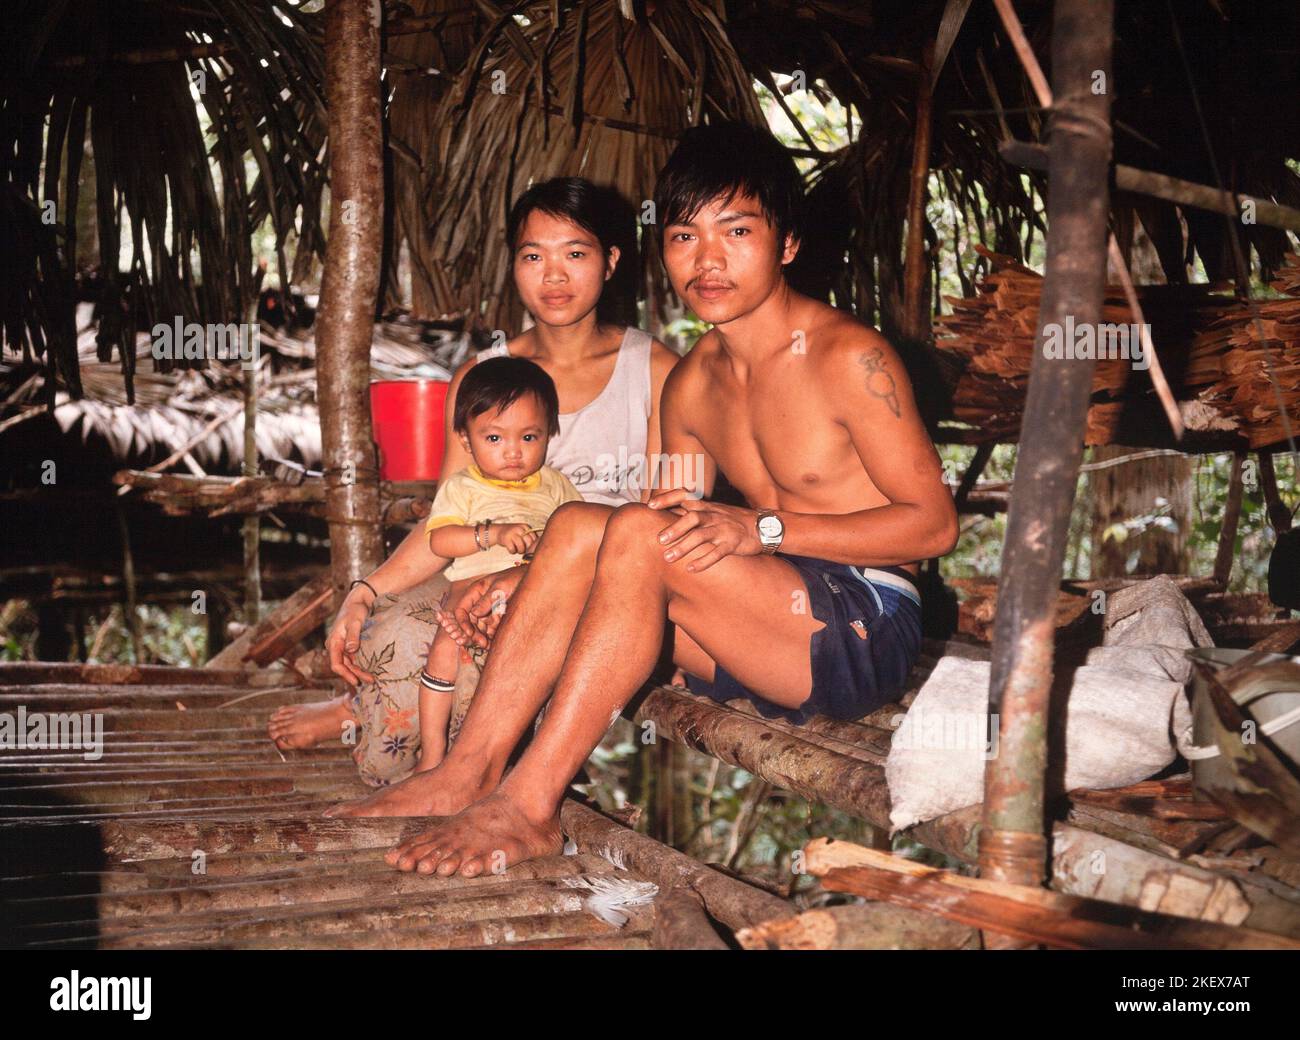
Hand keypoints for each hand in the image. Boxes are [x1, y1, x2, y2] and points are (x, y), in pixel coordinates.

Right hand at [325, 589, 377, 685]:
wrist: (360, 600)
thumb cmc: (356, 610)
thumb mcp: (355, 622)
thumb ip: (353, 636)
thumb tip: (350, 649)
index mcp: (334, 642)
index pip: (336, 664)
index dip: (346, 675)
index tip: (356, 681)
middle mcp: (337, 646)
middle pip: (344, 666)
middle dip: (356, 674)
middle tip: (371, 680)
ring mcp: (343, 646)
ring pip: (350, 663)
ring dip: (359, 671)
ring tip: (372, 678)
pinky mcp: (351, 645)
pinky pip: (354, 658)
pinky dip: (362, 664)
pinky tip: (371, 669)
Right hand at [442, 566, 527, 648]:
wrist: (531, 583)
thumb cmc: (515, 578)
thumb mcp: (501, 586)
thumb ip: (487, 599)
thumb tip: (475, 613)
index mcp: (475, 592)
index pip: (461, 610)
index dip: (463, 622)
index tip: (469, 633)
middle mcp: (478, 603)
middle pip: (469, 622)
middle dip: (473, 634)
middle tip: (481, 643)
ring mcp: (486, 612)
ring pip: (479, 629)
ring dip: (481, 638)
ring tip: (487, 645)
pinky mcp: (495, 619)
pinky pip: (489, 630)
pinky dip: (490, 638)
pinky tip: (492, 644)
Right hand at [491, 522, 538, 554]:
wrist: (498, 531)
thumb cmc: (513, 534)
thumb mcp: (522, 532)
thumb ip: (529, 537)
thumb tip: (537, 548)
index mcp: (525, 527)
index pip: (534, 538)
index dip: (533, 546)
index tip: (529, 548)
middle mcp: (519, 529)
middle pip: (529, 543)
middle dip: (527, 549)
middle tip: (523, 550)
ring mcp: (512, 533)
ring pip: (521, 547)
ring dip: (520, 551)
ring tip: (517, 550)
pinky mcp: (506, 539)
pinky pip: (512, 549)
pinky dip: (512, 551)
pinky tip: (511, 549)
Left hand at [647, 488, 763, 571]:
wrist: (763, 526)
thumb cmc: (732, 520)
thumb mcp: (713, 511)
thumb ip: (693, 512)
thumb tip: (668, 513)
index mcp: (706, 507)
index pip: (685, 496)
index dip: (667, 499)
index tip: (650, 505)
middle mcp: (713, 516)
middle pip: (692, 518)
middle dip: (674, 528)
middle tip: (659, 540)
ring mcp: (723, 530)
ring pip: (702, 536)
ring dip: (683, 547)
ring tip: (668, 557)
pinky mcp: (732, 544)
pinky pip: (717, 553)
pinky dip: (703, 561)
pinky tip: (690, 569)